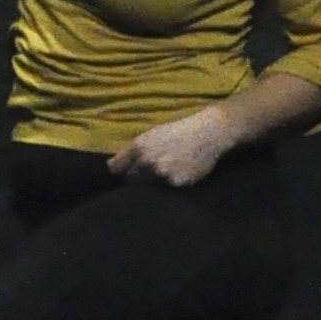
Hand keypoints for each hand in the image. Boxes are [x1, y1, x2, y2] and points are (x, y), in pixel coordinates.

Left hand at [109, 106, 238, 188]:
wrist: (208, 133)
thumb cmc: (179, 131)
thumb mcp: (153, 135)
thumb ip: (134, 151)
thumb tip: (112, 167)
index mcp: (138, 146)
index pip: (116, 168)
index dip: (118, 172)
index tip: (122, 174)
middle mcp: (147, 161)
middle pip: (131, 180)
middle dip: (136, 179)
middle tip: (148, 174)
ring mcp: (162, 174)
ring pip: (149, 187)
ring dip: (154, 183)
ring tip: (168, 171)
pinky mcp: (177, 183)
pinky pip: (169, 188)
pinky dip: (172, 184)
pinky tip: (181, 173)